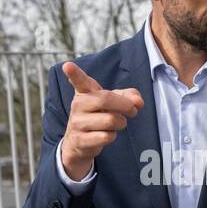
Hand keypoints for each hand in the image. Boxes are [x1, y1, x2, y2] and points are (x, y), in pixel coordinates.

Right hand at [60, 62, 143, 180]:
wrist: (79, 142)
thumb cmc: (98, 115)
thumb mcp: (112, 102)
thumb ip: (128, 96)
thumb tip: (138, 101)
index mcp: (85, 92)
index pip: (79, 81)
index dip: (74, 73)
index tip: (67, 66)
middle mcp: (78, 105)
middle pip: (105, 99)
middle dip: (125, 105)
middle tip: (133, 111)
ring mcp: (78, 123)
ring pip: (110, 120)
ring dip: (121, 123)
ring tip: (117, 123)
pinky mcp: (81, 140)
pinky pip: (106, 136)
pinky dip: (112, 136)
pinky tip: (106, 134)